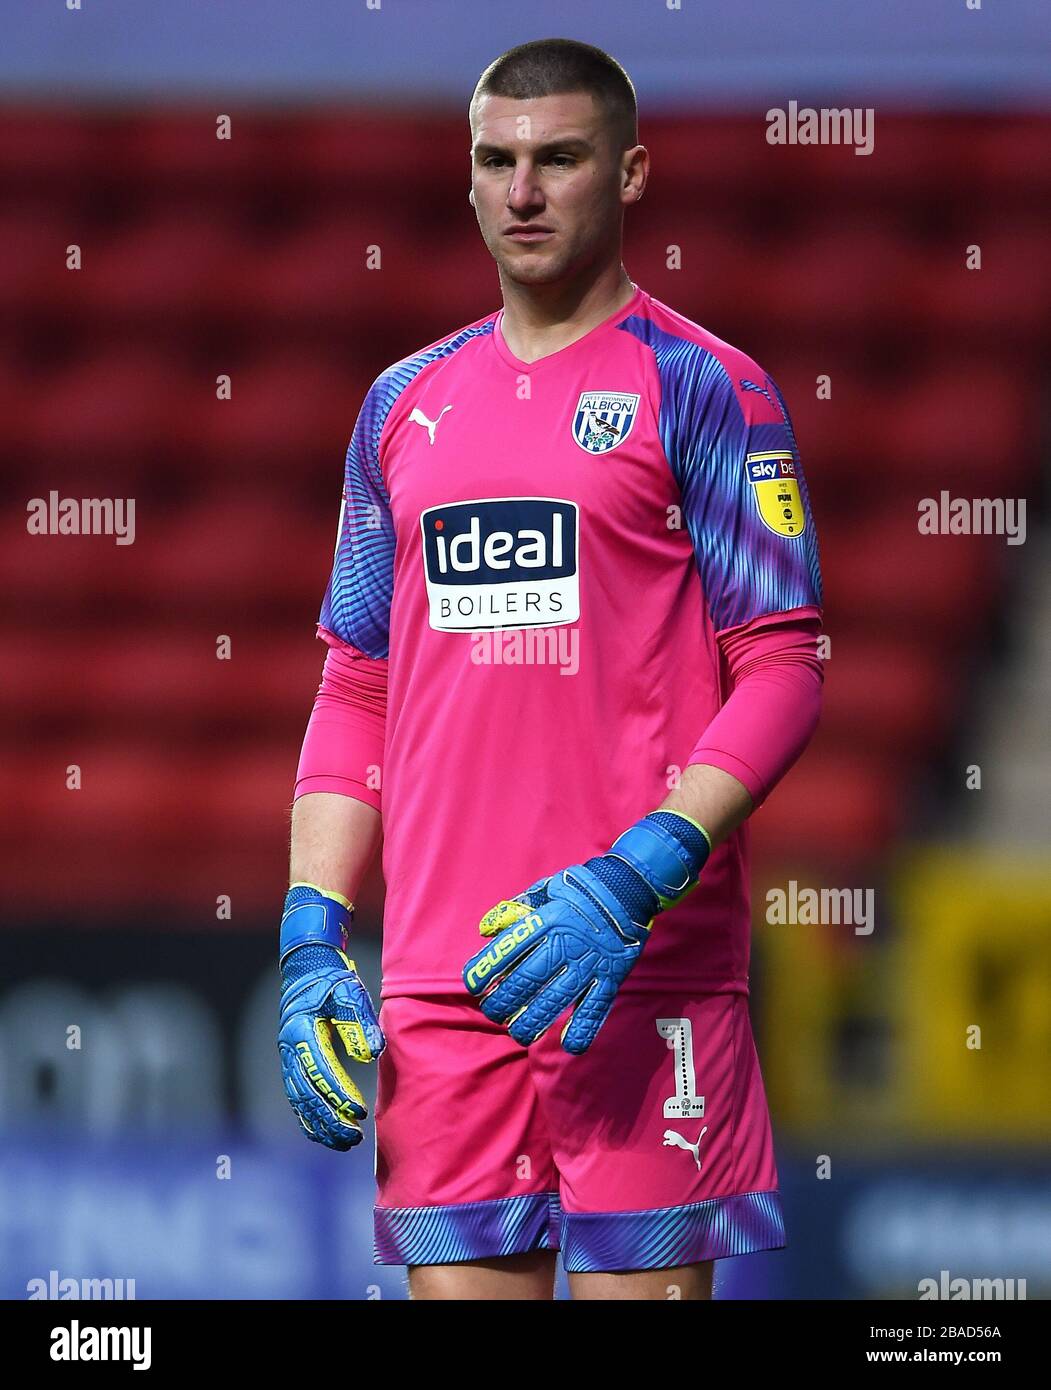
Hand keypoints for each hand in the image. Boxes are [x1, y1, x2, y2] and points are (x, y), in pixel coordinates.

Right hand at [278, 884, 385, 1149]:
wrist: (305, 969)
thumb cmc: (331, 979)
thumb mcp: (348, 991)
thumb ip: (359, 1021)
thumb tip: (369, 1053)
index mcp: (301, 1031)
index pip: (321, 1071)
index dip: (340, 1094)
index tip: (360, 1112)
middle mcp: (289, 1049)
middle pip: (306, 1094)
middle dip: (329, 1119)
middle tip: (354, 1138)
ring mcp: (287, 1058)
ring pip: (299, 1102)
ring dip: (320, 1125)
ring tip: (345, 1143)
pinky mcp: (292, 1063)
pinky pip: (297, 1098)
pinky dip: (310, 1119)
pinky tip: (326, 1135)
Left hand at [462, 812, 709, 1053]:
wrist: (628, 888)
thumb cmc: (579, 890)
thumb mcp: (545, 889)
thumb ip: (514, 910)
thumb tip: (485, 930)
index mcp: (547, 919)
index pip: (510, 947)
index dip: (487, 968)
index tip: (473, 985)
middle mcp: (566, 942)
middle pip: (529, 978)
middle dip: (505, 1001)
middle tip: (492, 1013)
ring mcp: (589, 962)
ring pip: (557, 998)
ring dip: (535, 1020)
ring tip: (519, 1034)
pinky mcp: (610, 976)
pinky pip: (596, 1007)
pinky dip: (584, 1028)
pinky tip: (569, 1045)